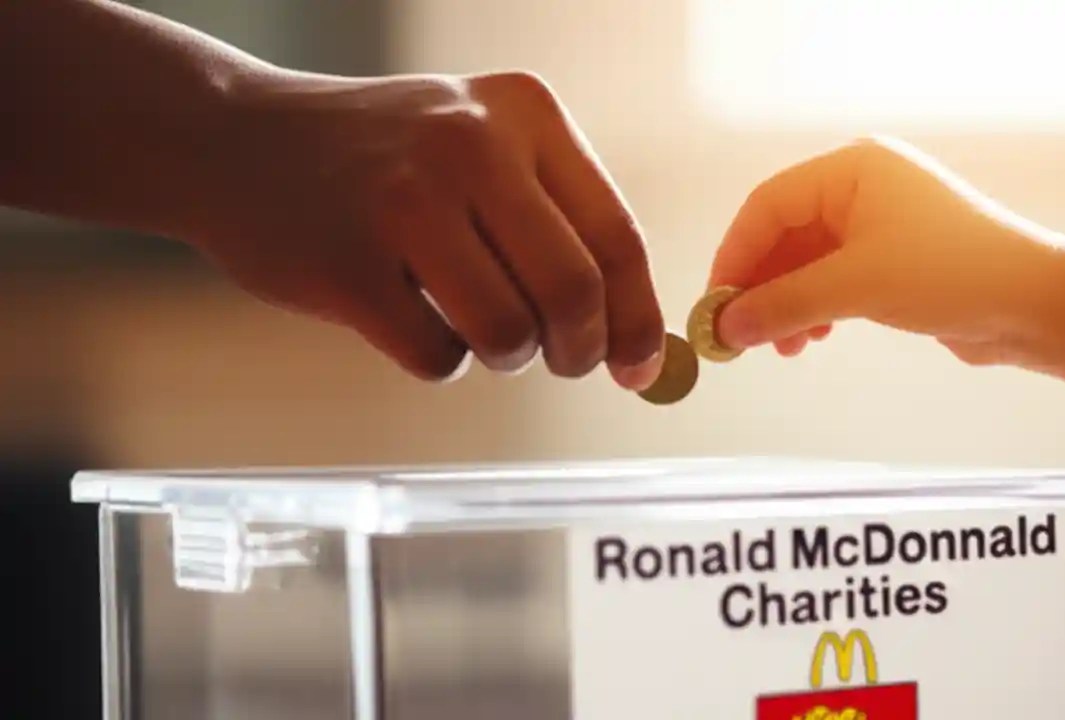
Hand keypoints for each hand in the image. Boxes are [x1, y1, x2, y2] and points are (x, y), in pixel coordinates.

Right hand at [189, 70, 664, 387]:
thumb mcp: (480, 145)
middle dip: (579, 350)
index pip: (616, 235)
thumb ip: (559, 224)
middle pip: (573, 293)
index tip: (638, 368)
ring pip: (509, 334)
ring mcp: (404, 202)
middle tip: (561, 361)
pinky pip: (439, 357)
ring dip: (504, 355)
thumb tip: (633, 342)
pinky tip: (406, 314)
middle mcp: (470, 144)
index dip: (637, 318)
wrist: (234, 138)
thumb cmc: (383, 160)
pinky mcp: (347, 266)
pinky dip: (437, 358)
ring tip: (469, 321)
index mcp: (523, 111)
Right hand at [706, 136, 1056, 362]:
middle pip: (784, 235)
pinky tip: (811, 338)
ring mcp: (879, 224)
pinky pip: (832, 280)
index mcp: (852, 169)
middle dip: (761, 288)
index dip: (734, 256)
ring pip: (806, 263)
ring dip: (787, 305)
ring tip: (783, 348)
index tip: (715, 305)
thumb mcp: (856, 286)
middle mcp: (862, 188)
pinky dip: (815, 309)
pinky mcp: (892, 261)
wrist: (1035, 305)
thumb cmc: (952, 274)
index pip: (768, 205)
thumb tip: (726, 329)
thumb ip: (783, 305)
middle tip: (740, 335)